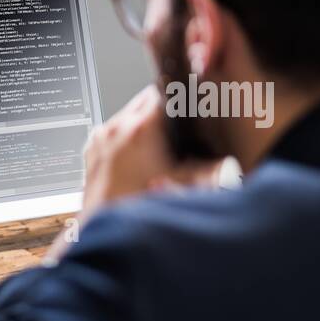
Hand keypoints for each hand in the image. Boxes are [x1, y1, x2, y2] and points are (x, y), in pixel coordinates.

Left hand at [80, 84, 221, 217]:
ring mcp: (100, 139)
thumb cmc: (137, 208)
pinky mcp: (91, 152)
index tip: (188, 104)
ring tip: (157, 150)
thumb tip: (228, 159)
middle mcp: (116, 128)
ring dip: (142, 125)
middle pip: (144, 99)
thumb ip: (211, 169)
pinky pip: (112, 133)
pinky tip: (137, 162)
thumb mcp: (185, 186)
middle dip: (162, 111)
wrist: (105, 231)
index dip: (180, 96)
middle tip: (176, 130)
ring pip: (127, 115)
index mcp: (140, 128)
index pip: (165, 89)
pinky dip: (125, 140)